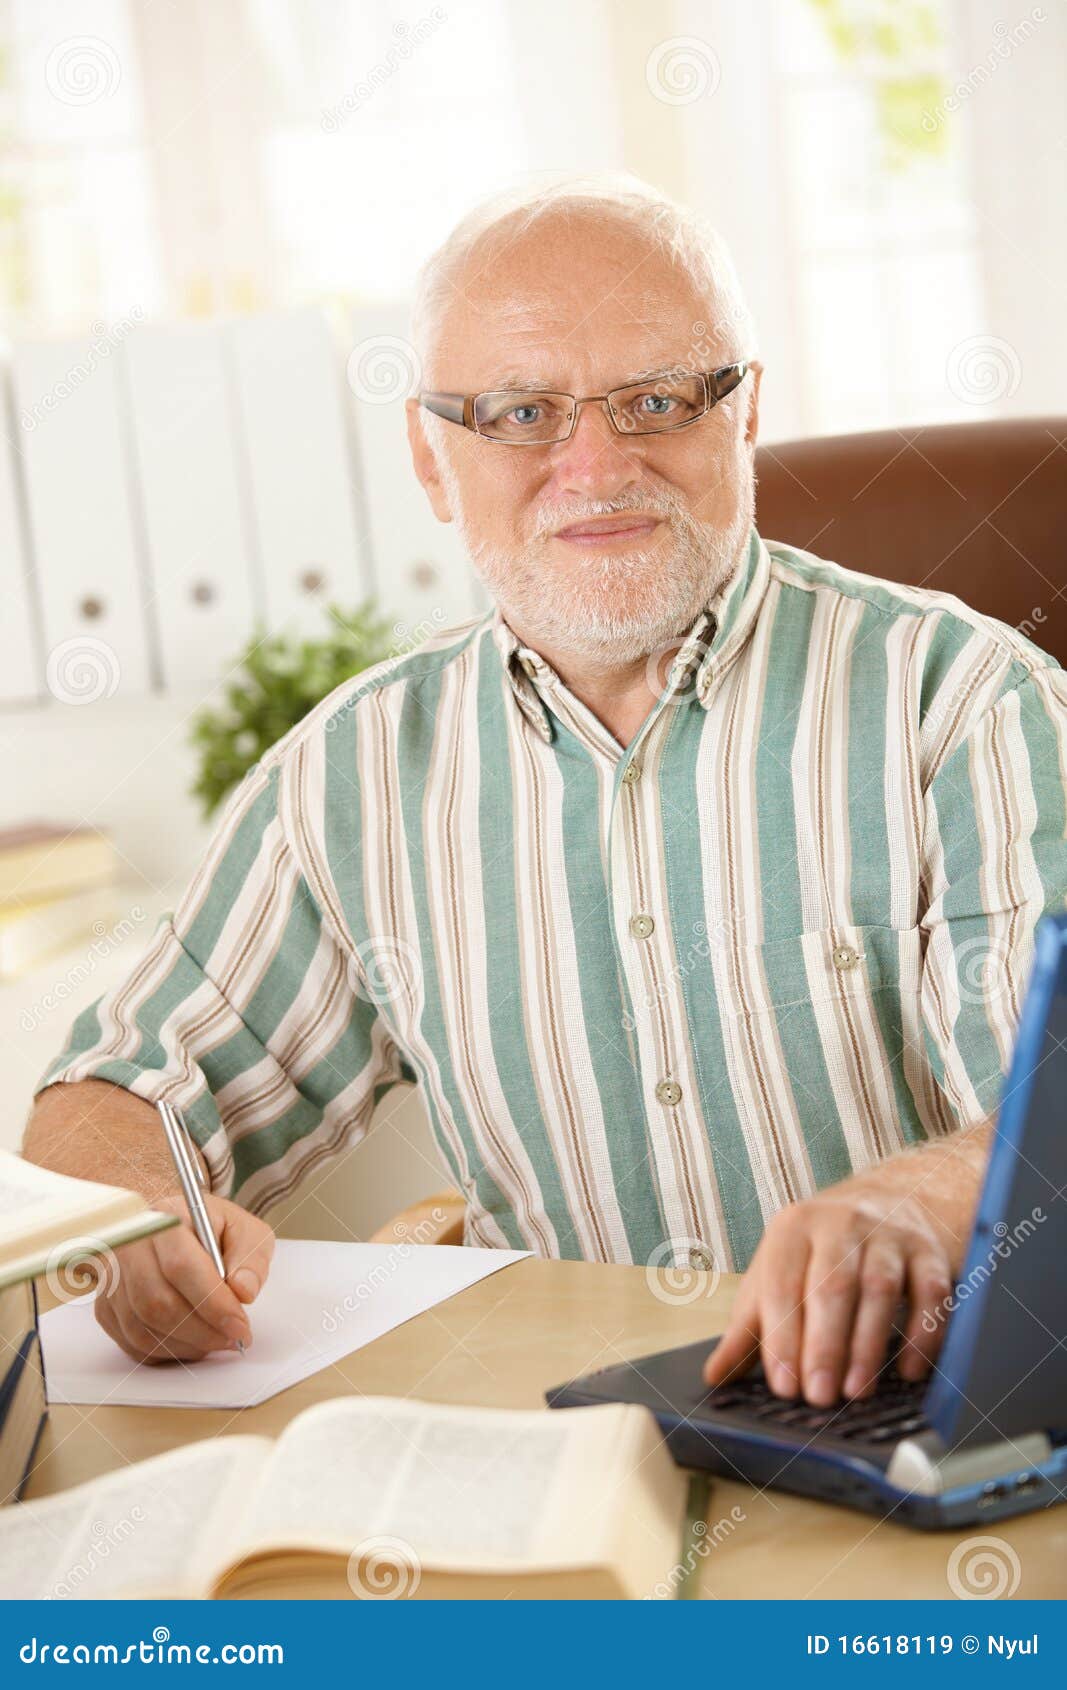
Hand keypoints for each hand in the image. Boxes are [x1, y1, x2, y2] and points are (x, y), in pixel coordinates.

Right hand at [93, 1194, 274, 1364]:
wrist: (177, 1230)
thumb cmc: (213, 1230)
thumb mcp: (245, 1230)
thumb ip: (250, 1258)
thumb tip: (243, 1292)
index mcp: (166, 1219)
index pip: (181, 1267)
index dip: (212, 1303)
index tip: (239, 1325)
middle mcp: (130, 1247)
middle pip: (158, 1302)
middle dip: (202, 1330)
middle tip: (234, 1338)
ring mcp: (113, 1278)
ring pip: (144, 1328)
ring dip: (187, 1344)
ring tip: (218, 1340)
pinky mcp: (107, 1306)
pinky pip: (133, 1343)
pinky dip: (168, 1352)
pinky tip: (193, 1341)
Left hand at [703, 1178, 956, 1406]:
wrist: (885, 1201)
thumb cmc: (818, 1252)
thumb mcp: (774, 1276)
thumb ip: (747, 1328)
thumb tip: (714, 1376)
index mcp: (793, 1228)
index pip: (782, 1284)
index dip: (782, 1337)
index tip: (785, 1386)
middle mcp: (840, 1224)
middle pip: (831, 1285)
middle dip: (825, 1345)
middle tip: (820, 1396)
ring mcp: (888, 1235)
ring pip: (880, 1288)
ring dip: (868, 1345)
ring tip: (857, 1392)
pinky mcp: (928, 1251)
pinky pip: (930, 1292)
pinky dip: (922, 1333)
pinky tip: (907, 1371)